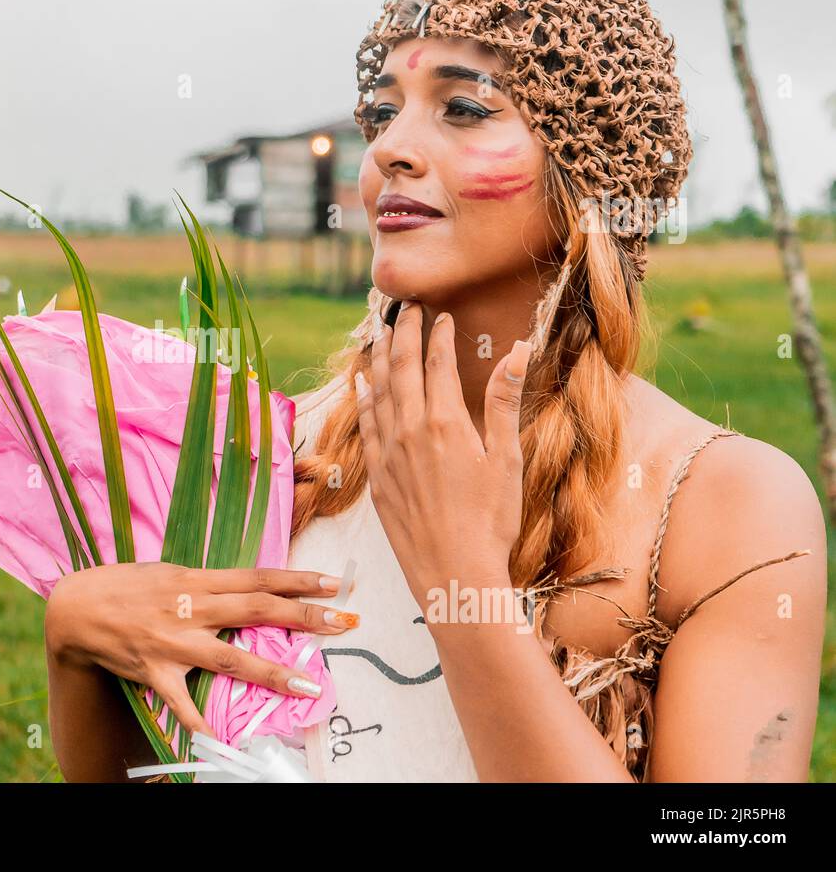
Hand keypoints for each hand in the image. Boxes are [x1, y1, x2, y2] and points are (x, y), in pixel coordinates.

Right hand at [44, 562, 354, 736]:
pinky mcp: (154, 671)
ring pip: (230, 658)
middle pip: (256, 610)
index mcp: (197, 579)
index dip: (298, 579)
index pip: (257, 577)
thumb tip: (245, 587)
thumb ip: (208, 582)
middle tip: (345, 622)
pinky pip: (181, 703)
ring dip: (271, 672)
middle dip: (304, 617)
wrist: (76, 607)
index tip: (333, 583)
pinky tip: (220, 743)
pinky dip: (199, 724)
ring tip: (307, 684)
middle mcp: (191, 607)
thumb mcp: (171, 572)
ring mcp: (173, 642)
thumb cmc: (126, 585)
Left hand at [354, 302, 530, 604]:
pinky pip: (366, 426)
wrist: (453, 573)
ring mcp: (388, 454)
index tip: (441, 314)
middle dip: (402, 332)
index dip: (438, 334)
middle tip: (404, 307)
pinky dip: (364, 399)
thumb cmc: (490, 521)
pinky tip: (363, 385)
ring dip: (378, 358)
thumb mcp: (507, 458)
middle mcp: (410, 431)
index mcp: (445, 423)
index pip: (437, 363)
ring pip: (377, 392)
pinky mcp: (377, 477)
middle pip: (400, 367)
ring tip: (379, 332)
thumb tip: (519, 349)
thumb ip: (506, 400)